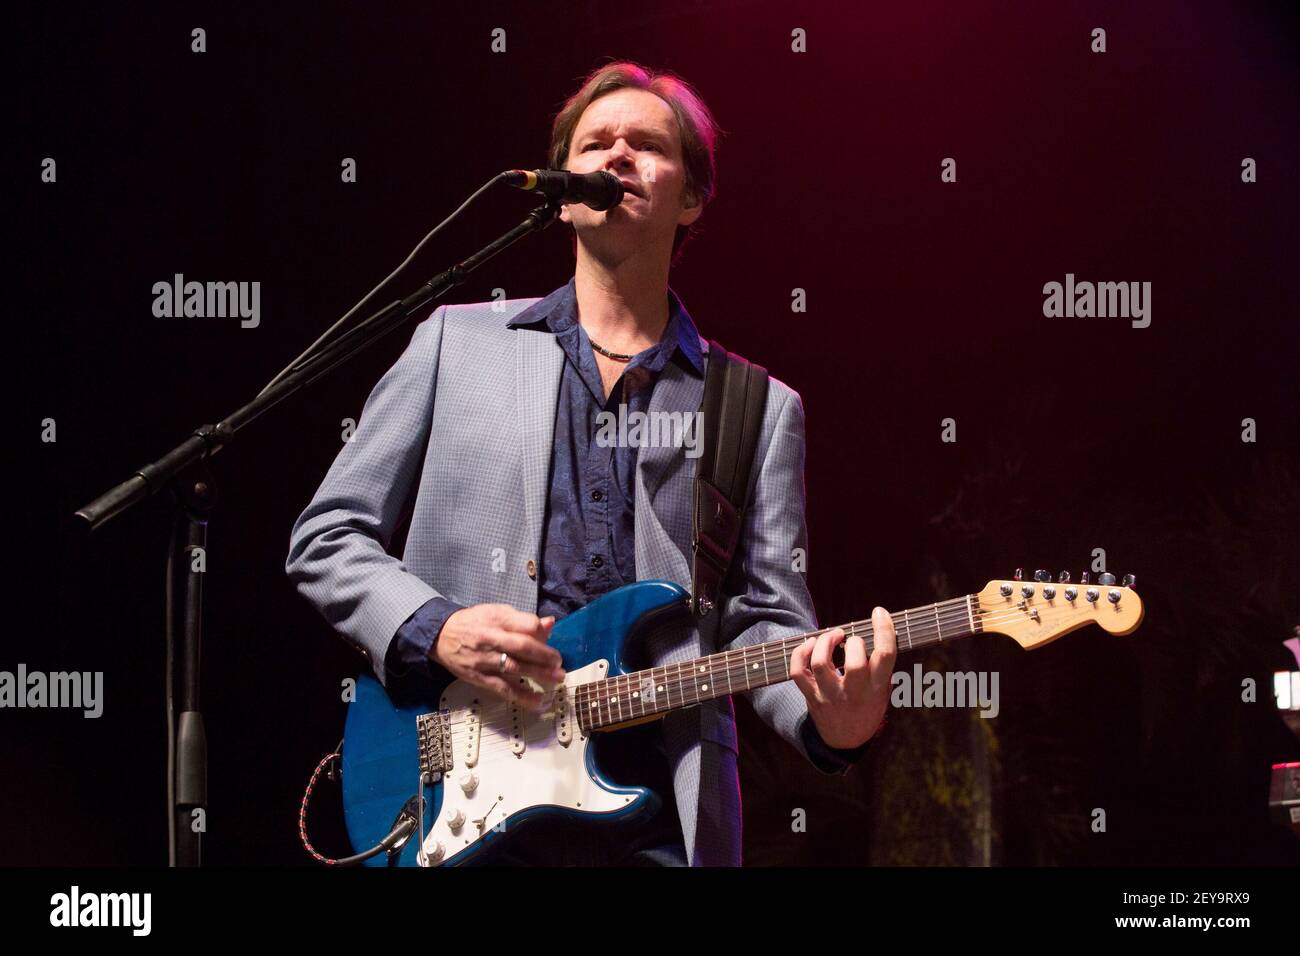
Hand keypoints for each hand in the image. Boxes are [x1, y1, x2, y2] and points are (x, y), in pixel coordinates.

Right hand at [433, 604, 564, 709]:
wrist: (441, 636)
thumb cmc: (474, 623)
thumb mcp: (496, 612)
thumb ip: (523, 620)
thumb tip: (550, 623)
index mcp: (496, 619)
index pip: (523, 623)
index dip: (539, 630)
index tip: (550, 635)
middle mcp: (491, 639)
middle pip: (521, 647)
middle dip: (544, 655)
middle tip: (559, 661)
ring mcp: (485, 660)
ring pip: (515, 668)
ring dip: (539, 674)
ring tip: (557, 678)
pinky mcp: (480, 678)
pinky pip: (503, 688)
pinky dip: (521, 696)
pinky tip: (537, 701)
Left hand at [789, 606, 896, 749]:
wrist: (846, 740)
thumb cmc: (867, 706)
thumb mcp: (883, 690)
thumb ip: (882, 664)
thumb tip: (882, 626)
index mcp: (877, 688)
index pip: (885, 656)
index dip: (884, 629)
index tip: (879, 612)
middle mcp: (854, 693)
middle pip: (854, 662)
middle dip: (853, 642)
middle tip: (851, 641)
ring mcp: (830, 695)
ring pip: (821, 664)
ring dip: (825, 642)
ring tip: (832, 636)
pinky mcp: (811, 696)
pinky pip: (798, 672)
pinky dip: (800, 653)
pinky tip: (811, 644)